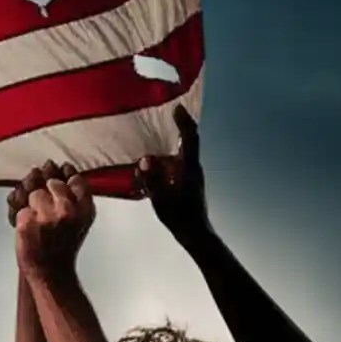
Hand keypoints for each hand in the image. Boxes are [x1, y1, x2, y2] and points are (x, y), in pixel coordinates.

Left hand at [14, 162, 94, 277]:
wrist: (50, 272)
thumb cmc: (63, 246)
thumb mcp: (80, 220)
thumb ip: (74, 195)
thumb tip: (61, 168)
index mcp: (85, 209)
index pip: (75, 179)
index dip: (65, 177)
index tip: (59, 179)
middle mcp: (67, 210)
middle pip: (51, 182)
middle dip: (46, 192)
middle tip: (47, 212)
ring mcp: (46, 216)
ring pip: (33, 193)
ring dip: (32, 204)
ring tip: (39, 223)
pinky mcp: (27, 222)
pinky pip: (18, 206)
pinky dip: (18, 215)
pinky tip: (27, 228)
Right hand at [135, 105, 211, 244]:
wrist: (195, 233)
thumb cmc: (179, 217)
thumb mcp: (161, 200)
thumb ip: (153, 179)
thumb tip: (145, 159)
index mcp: (189, 169)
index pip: (189, 139)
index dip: (184, 122)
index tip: (176, 108)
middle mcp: (193, 167)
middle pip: (190, 140)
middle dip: (182, 125)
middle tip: (169, 112)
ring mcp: (193, 174)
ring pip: (186, 149)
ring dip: (177, 137)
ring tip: (161, 129)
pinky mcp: (189, 180)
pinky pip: (181, 158)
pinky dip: (173, 150)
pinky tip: (159, 155)